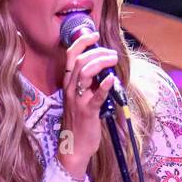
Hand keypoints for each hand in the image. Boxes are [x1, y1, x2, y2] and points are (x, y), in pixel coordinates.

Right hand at [59, 31, 118, 180]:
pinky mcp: (88, 112)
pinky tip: (112, 79)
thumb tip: (104, 70)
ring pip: (85, 72)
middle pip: (80, 61)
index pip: (70, 56)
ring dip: (101, 62)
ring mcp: (78, 100)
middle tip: (111, 53)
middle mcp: (71, 89)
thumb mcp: (81, 99)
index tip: (94, 34)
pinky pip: (96, 96)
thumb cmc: (79, 123)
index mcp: (68, 84)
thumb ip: (89, 84)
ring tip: (113, 60)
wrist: (73, 147)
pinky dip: (104, 86)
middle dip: (97, 51)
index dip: (81, 41)